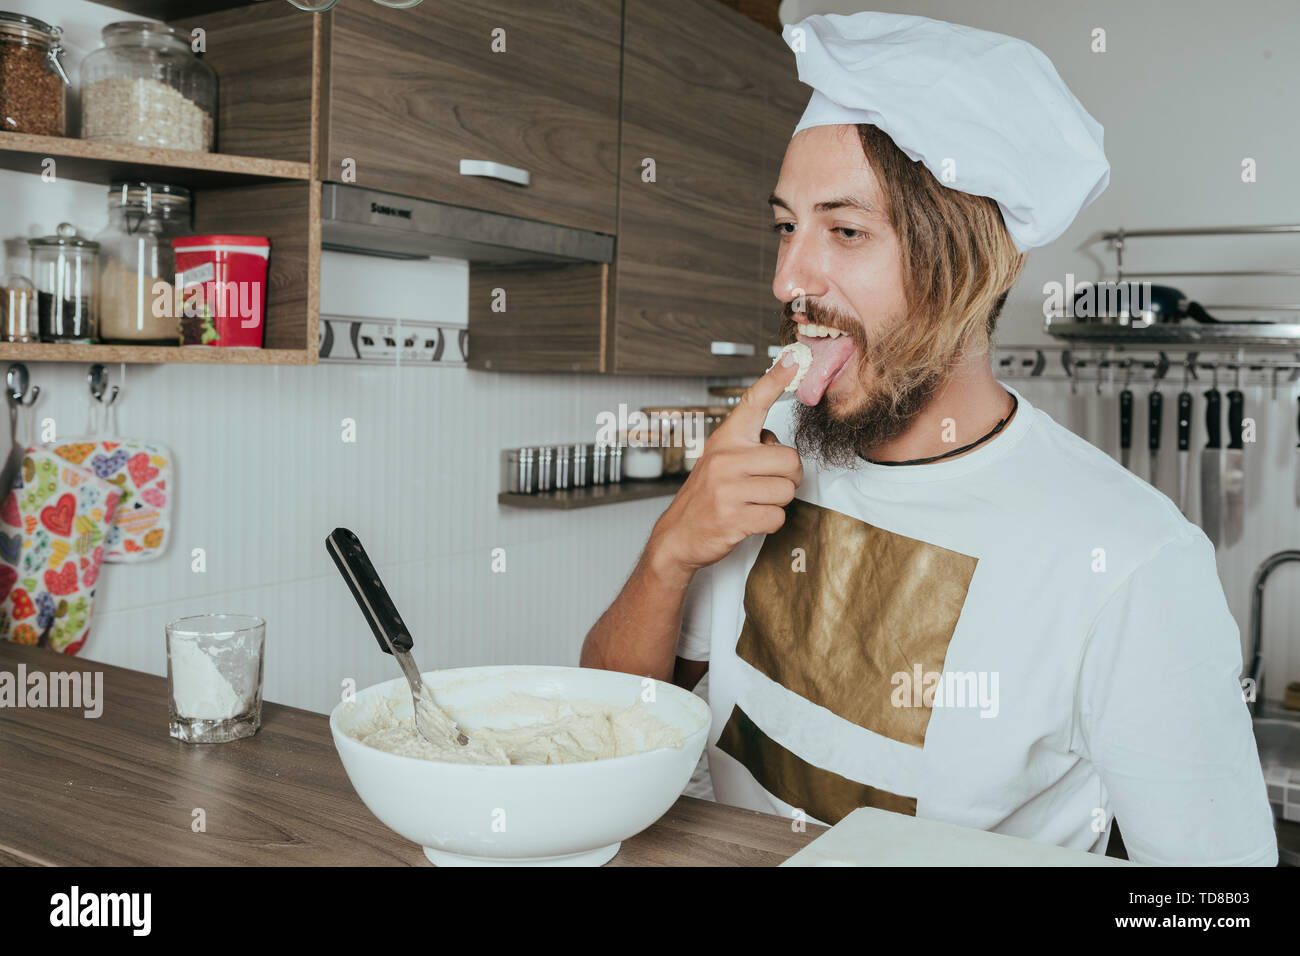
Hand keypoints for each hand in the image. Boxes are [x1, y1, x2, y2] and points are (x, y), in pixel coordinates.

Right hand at [649, 356, 803, 575]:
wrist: (679, 535)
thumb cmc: (707, 496)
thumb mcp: (720, 461)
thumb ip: (749, 447)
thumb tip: (776, 441)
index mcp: (725, 440)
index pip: (754, 402)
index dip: (775, 380)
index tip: (794, 359)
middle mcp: (725, 459)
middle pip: (790, 460)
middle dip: (787, 478)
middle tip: (766, 485)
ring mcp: (728, 489)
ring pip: (787, 491)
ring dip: (777, 502)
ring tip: (753, 502)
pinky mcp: (734, 518)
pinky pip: (777, 517)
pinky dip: (769, 522)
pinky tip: (749, 519)